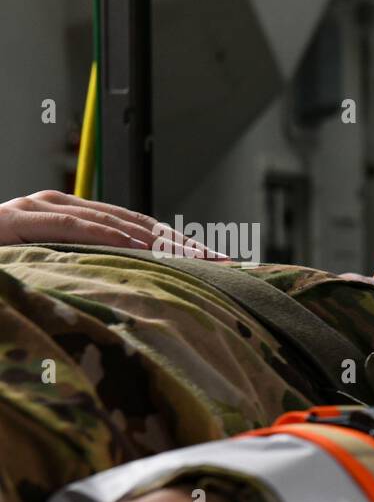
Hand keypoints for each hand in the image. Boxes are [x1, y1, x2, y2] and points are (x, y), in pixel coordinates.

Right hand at [0, 190, 219, 257]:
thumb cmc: (5, 268)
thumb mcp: (55, 272)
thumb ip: (88, 273)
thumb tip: (136, 295)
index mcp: (77, 219)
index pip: (142, 231)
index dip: (182, 246)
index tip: (220, 266)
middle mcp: (64, 206)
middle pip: (138, 224)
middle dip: (183, 244)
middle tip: (224, 264)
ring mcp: (40, 208)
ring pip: (112, 220)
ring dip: (156, 238)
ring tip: (193, 256)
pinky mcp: (19, 219)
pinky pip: (68, 223)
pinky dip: (103, 233)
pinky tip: (134, 244)